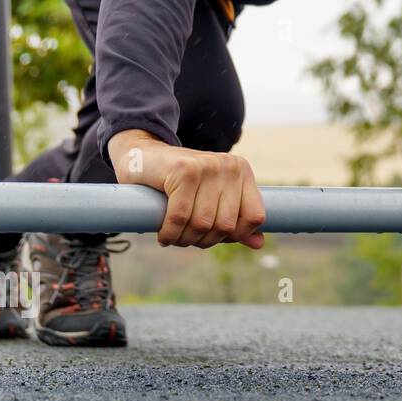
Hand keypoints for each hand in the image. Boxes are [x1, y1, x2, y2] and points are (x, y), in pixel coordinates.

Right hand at [108, 129, 266, 249]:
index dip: (235, 235)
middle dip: (204, 240)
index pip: (254, 217)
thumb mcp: (212, 199)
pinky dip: (169, 233)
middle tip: (186, 238)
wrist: (142, 157)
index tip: (214, 236)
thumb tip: (259, 244)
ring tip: (174, 236)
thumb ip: (236, 220)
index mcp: (242, 172)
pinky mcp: (183, 170)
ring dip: (184, 239)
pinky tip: (163, 235)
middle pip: (226, 225)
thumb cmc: (179, 183)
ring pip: (202, 224)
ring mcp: (208, 166)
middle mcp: (230, 166)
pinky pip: (180, 217)